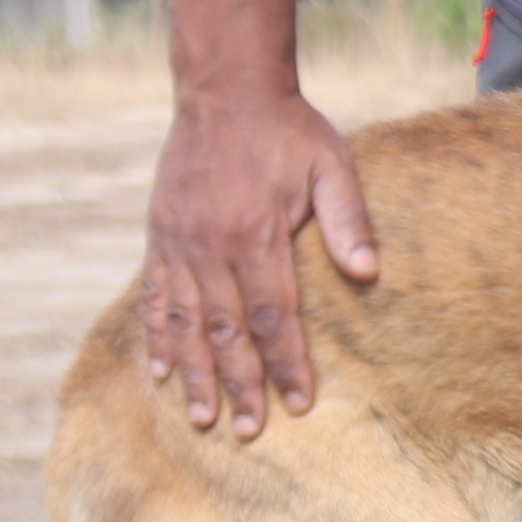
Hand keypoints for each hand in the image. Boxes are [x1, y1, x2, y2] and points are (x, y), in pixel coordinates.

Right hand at [141, 89, 377, 438]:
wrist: (225, 88)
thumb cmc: (289, 130)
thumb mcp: (331, 165)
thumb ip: (349, 220)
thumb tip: (368, 272)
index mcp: (255, 234)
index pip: (274, 315)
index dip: (287, 363)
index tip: (299, 404)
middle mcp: (211, 245)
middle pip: (227, 331)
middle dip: (240, 385)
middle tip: (248, 432)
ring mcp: (179, 243)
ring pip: (185, 322)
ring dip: (194, 374)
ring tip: (202, 419)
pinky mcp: (160, 235)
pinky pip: (154, 296)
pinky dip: (157, 337)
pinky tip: (160, 373)